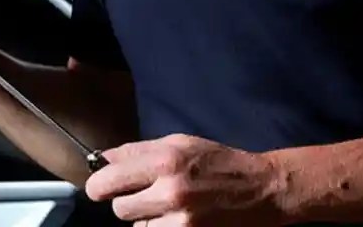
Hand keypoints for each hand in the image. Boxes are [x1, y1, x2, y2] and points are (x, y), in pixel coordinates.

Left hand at [84, 133, 284, 225]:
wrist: (262, 189)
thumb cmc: (219, 162)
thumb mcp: (181, 143)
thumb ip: (139, 151)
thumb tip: (104, 159)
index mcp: (165, 159)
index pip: (109, 180)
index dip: (100, 186)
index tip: (102, 187)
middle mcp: (170, 190)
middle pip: (119, 209)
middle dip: (128, 203)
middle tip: (145, 196)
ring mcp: (181, 220)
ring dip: (147, 219)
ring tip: (169, 207)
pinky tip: (178, 219)